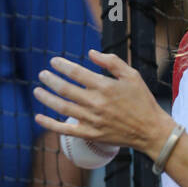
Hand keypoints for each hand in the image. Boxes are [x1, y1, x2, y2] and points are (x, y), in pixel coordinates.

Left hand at [33, 51, 172, 157]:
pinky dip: (50, 124)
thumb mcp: (132, 75)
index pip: (76, 73)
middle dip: (50, 80)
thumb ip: (111, 62)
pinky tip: (38, 117)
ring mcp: (92, 120)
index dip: (62, 66)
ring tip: (36, 91)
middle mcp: (96, 103)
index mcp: (105, 87)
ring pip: (62, 108)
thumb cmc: (142, 100)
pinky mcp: (91, 134)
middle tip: (42, 74)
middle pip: (66, 89)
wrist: (151, 130)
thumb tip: (90, 53)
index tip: (53, 62)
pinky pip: (65, 130)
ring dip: (47, 98)